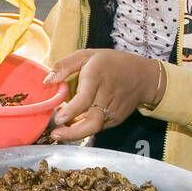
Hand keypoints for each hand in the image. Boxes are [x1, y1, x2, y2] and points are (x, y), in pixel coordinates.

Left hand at [45, 50, 160, 142]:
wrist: (144, 77)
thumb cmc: (112, 63)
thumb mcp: (88, 55)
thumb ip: (66, 65)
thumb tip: (48, 79)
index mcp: (97, 77)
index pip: (85, 98)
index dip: (72, 110)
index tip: (59, 118)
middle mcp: (106, 96)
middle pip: (92, 121)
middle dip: (73, 132)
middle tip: (56, 135)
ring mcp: (113, 110)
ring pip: (94, 127)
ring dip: (76, 133)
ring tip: (61, 133)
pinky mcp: (116, 119)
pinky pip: (97, 126)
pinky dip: (84, 128)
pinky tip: (75, 124)